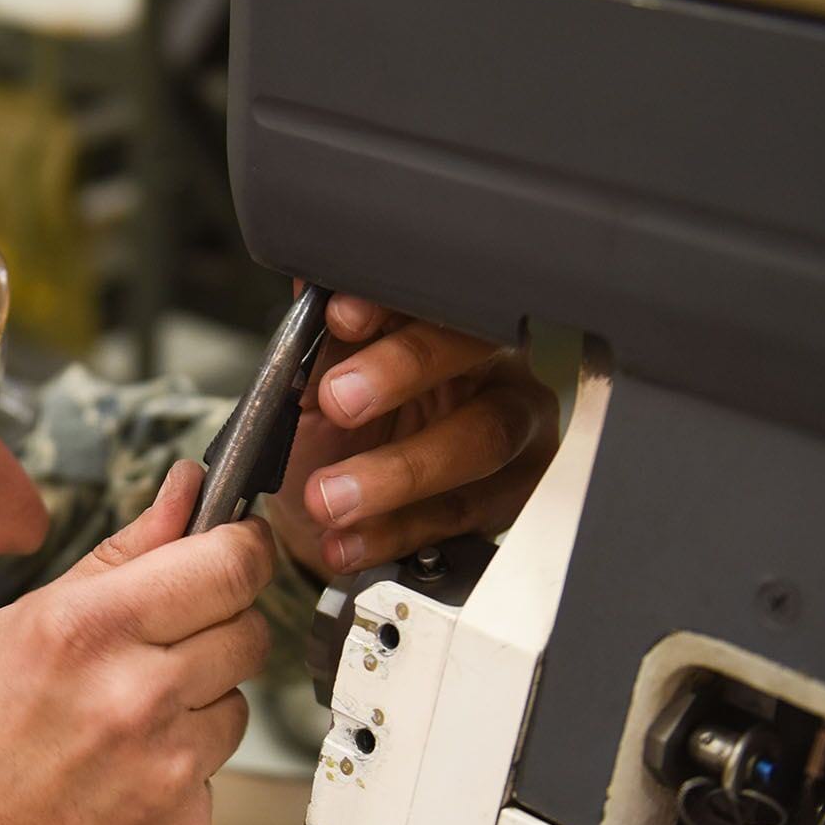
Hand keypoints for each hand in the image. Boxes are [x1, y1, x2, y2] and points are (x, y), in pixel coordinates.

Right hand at [0, 461, 270, 824]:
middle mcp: (135, 695)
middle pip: (249, 630)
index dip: (240, 553)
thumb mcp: (11, 632)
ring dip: (195, 712)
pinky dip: (177, 780)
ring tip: (117, 735)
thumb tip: (188, 490)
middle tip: (153, 658)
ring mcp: (167, 770)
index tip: (232, 556)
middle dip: (214, 634)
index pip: (228, 562)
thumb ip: (116, 558)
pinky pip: (214, 779)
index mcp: (86, 629)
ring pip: (236, 708)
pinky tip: (117, 790)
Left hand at [266, 294, 559, 582]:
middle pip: (471, 350)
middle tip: (339, 400)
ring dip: (395, 473)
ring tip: (330, 497)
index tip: (341, 318)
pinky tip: (348, 540)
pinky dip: (396, 532)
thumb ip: (317, 336)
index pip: (432, 290)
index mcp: (441, 319)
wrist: (334, 508)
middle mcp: (491, 364)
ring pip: (480, 440)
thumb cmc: (337, 429)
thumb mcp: (316, 379)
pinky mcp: (513, 496)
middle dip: (403, 370)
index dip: (391, 301)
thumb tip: (312, 283)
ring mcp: (513, 430)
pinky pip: (463, 513)